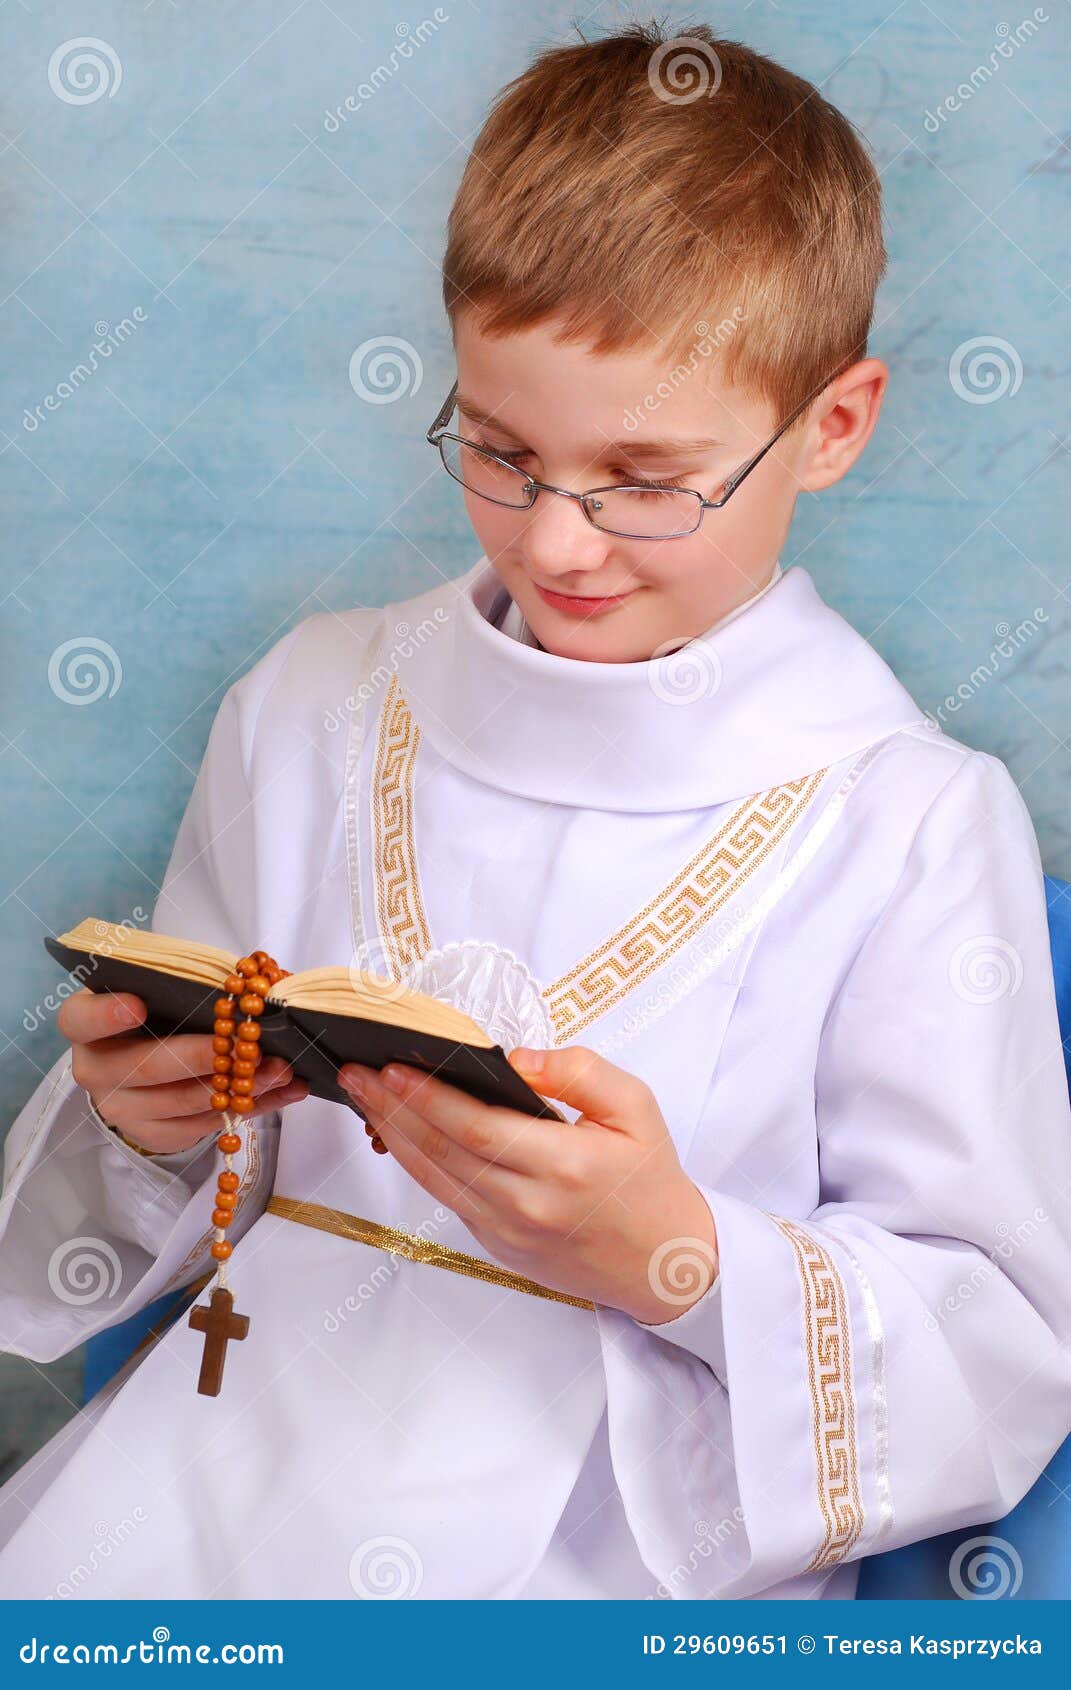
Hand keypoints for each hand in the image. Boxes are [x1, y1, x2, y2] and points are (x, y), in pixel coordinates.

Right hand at [59, 987, 308, 1153]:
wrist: (141, 1059)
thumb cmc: (154, 1012)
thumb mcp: (157, 989)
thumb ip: (186, 984)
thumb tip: (250, 985)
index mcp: (85, 1024)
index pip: (81, 1020)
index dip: (106, 1015)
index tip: (137, 1005)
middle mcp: (95, 1070)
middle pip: (146, 1067)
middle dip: (204, 1056)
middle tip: (248, 1045)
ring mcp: (120, 1108)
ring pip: (183, 1102)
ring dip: (240, 1086)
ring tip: (282, 1068)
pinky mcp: (152, 1134)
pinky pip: (204, 1126)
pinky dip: (251, 1107)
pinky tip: (285, 1091)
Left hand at [338, 1044, 718, 1324]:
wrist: (665, 1263)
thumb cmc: (650, 1178)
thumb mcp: (637, 1107)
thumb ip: (580, 1071)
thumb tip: (516, 1060)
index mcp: (565, 1164)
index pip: (477, 1127)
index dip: (428, 1097)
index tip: (392, 1065)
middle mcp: (528, 1204)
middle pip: (443, 1152)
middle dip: (393, 1108)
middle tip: (356, 1072)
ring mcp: (508, 1232)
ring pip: (434, 1179)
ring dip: (393, 1135)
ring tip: (364, 1097)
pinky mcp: (498, 1247)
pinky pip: (447, 1199)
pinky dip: (416, 1164)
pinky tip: (398, 1134)